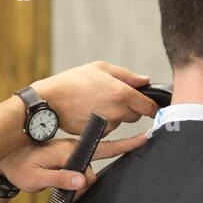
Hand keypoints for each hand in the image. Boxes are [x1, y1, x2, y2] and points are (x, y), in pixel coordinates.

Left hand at [0, 129, 149, 201]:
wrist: (5, 160)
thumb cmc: (19, 168)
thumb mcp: (37, 178)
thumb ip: (61, 179)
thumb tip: (84, 181)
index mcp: (68, 150)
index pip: (102, 151)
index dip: (125, 146)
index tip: (145, 138)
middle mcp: (71, 148)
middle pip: (93, 170)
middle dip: (85, 186)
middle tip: (67, 197)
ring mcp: (69, 152)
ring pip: (85, 173)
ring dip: (76, 187)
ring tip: (56, 193)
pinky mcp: (65, 157)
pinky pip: (78, 171)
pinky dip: (73, 183)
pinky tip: (60, 189)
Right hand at [34, 61, 156, 135]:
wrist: (50, 100)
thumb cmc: (72, 82)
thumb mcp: (99, 68)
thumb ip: (126, 75)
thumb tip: (144, 80)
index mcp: (122, 93)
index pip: (149, 106)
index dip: (152, 107)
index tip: (152, 108)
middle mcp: (118, 111)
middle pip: (135, 115)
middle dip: (129, 108)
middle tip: (112, 98)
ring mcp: (108, 125)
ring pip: (120, 123)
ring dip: (114, 116)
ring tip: (96, 104)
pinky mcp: (97, 134)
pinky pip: (106, 130)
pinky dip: (102, 123)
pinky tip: (89, 113)